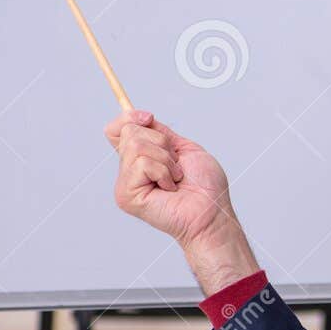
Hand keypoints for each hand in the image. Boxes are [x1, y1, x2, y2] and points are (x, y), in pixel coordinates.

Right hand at [104, 110, 257, 292]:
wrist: (212, 212)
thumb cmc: (205, 187)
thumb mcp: (184, 149)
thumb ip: (160, 133)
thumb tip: (141, 117)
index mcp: (140, 160)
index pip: (117, 130)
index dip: (129, 118)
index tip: (149, 117)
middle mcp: (128, 172)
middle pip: (129, 132)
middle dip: (161, 143)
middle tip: (176, 167)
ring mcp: (125, 184)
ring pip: (137, 146)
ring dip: (166, 160)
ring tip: (175, 179)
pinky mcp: (126, 195)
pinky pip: (142, 164)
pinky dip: (164, 172)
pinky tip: (170, 188)